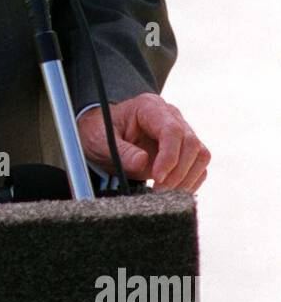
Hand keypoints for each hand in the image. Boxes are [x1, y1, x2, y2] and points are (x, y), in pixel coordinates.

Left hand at [77, 94, 209, 192]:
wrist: (102, 133)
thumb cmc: (100, 131)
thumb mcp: (100, 139)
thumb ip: (121, 151)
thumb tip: (143, 162)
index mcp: (150, 107)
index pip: (172, 130)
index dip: (169, 156)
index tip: (157, 178)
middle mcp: (170, 116)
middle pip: (191, 143)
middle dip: (178, 172)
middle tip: (158, 191)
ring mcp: (181, 132)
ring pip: (201, 155)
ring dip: (186, 179)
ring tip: (164, 194)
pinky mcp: (184, 150)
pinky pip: (199, 166)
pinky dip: (190, 182)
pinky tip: (172, 192)